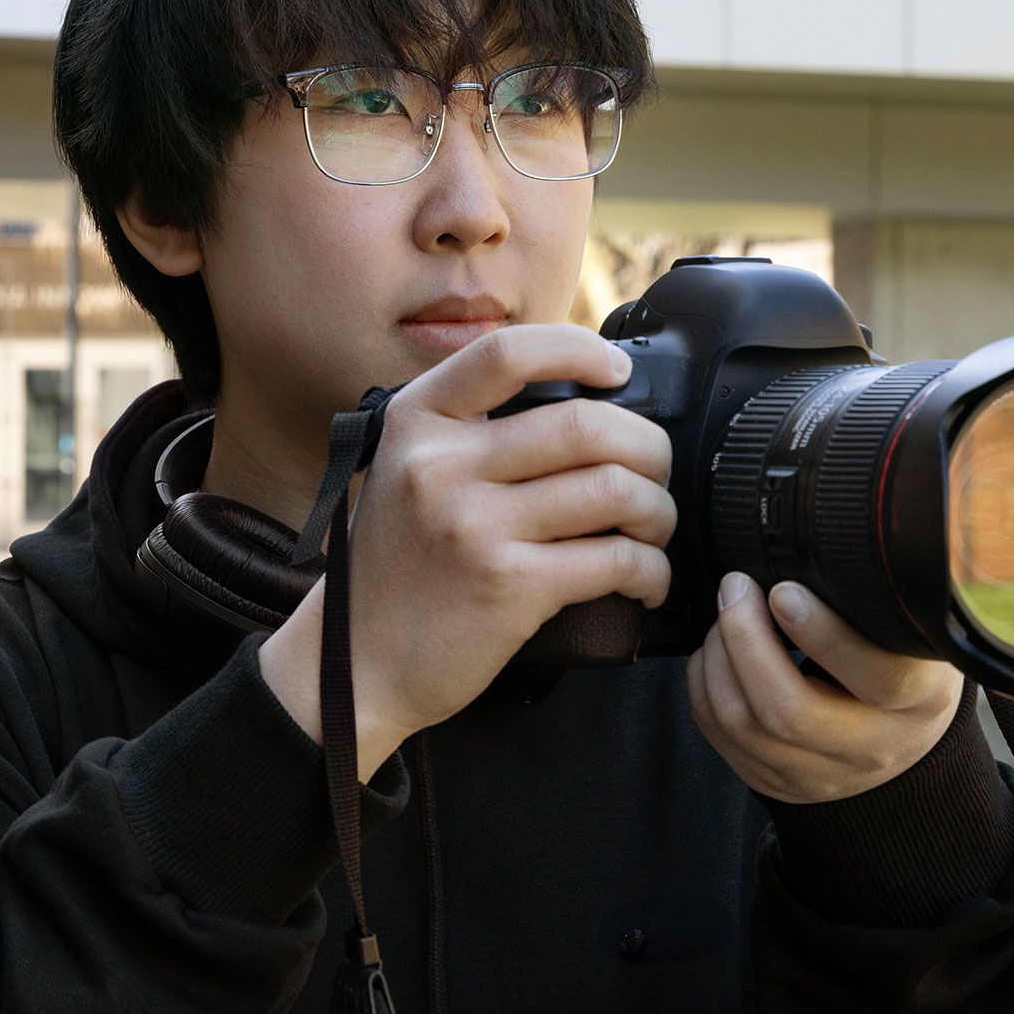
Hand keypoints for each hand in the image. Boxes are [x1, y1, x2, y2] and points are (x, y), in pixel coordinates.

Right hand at [260, 324, 676, 779]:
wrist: (355, 663)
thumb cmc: (399, 567)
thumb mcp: (408, 472)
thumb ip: (470, 431)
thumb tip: (581, 399)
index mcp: (416, 420)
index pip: (507, 353)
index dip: (578, 350)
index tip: (619, 371)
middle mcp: (441, 464)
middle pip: (586, 423)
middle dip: (647, 447)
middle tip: (655, 471)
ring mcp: (475, 524)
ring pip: (614, 489)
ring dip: (657, 510)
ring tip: (653, 528)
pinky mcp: (510, 586)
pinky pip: (615, 559)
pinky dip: (650, 570)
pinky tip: (646, 580)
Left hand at [689, 574, 962, 804]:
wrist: (902, 735)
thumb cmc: (904, 659)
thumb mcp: (915, 627)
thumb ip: (880, 595)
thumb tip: (818, 540)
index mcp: (920, 701)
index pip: (878, 680)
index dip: (823, 634)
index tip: (784, 590)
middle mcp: (872, 749)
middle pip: (787, 712)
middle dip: (745, 639)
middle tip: (736, 587)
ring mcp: (820, 775)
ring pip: (742, 724)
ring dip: (717, 657)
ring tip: (726, 614)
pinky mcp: (777, 784)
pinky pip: (719, 736)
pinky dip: (703, 684)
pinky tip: (716, 652)